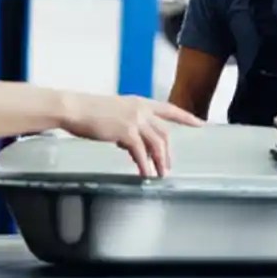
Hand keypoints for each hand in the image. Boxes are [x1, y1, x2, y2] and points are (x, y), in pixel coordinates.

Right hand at [60, 92, 203, 177]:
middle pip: (165, 133)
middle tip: (168, 166)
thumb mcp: (115, 113)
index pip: (170, 109)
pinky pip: (141, 153)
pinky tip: (145, 174)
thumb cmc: (90, 111)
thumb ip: (127, 125)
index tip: (201, 123)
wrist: (75, 109)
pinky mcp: (126, 132)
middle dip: (168, 152)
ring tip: (160, 175)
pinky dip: (145, 165)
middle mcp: (141, 109)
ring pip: (157, 144)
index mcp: (140, 102)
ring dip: (160, 161)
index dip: (187, 117)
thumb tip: (130, 145)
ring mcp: (135, 120)